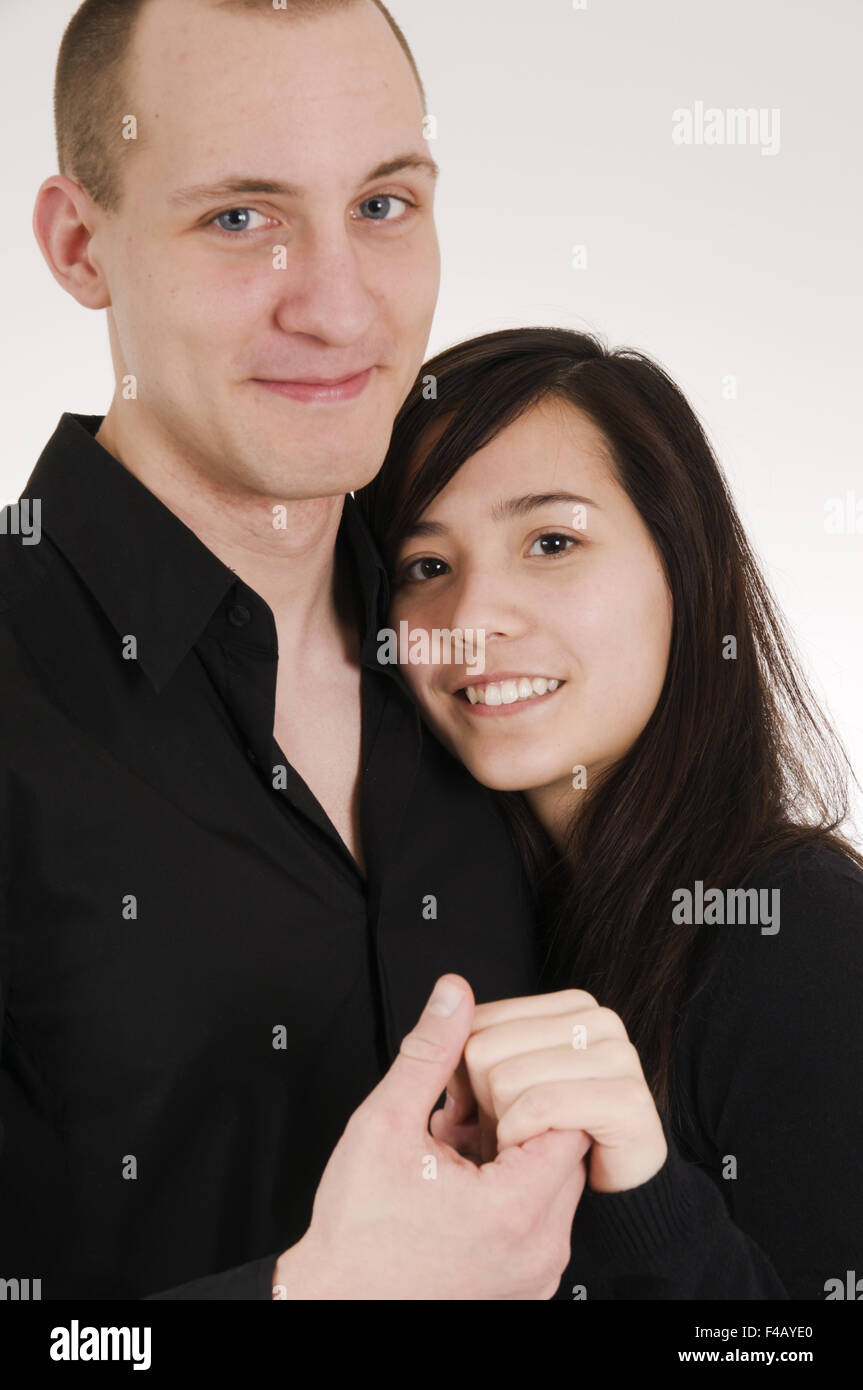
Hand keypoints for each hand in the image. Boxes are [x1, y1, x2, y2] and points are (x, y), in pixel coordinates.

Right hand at [274, 975, 590, 1299]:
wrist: (335, 1304)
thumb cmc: (356, 1229)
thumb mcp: (386, 1124)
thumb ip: (430, 1053)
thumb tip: (454, 995)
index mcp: (516, 1210)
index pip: (569, 1120)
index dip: (529, 1093)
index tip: (483, 1094)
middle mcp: (540, 1248)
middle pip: (566, 1151)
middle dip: (519, 1121)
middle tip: (462, 1117)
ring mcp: (535, 1272)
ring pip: (554, 1184)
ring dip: (514, 1156)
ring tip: (456, 1151)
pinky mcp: (523, 1283)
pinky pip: (541, 1220)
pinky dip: (510, 1192)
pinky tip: (461, 1183)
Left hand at [430, 988, 667, 1193]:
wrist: (608, 1198)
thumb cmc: (546, 1139)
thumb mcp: (493, 1085)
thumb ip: (468, 1043)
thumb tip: (447, 991)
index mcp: (571, 1007)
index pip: (476, 1022)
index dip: (460, 1073)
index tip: (472, 1108)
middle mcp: (599, 1022)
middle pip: (483, 1050)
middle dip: (478, 1106)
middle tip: (494, 1136)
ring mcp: (619, 1058)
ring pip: (506, 1079)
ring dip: (495, 1130)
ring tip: (512, 1149)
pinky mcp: (628, 1102)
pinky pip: (540, 1106)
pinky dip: (517, 1138)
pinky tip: (524, 1155)